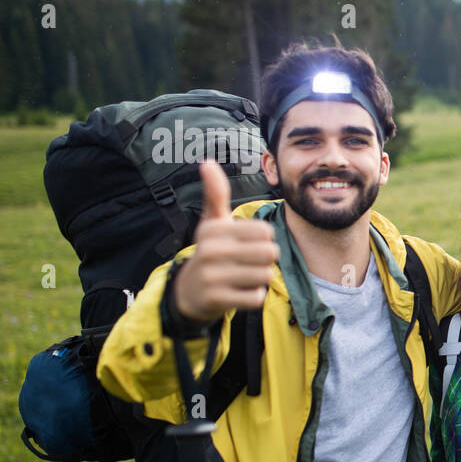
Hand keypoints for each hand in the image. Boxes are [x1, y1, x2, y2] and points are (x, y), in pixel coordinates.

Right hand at [173, 160, 278, 323]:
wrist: (189, 291)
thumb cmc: (210, 251)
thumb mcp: (211, 222)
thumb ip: (215, 194)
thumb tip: (207, 161)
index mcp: (213, 229)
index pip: (266, 231)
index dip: (264, 240)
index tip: (246, 244)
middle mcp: (210, 251)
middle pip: (270, 253)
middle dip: (265, 260)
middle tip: (247, 262)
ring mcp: (212, 277)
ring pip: (265, 276)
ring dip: (259, 278)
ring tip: (240, 277)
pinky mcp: (217, 300)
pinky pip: (256, 297)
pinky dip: (253, 296)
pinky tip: (237, 292)